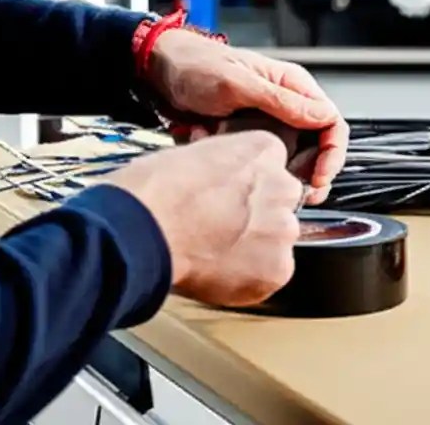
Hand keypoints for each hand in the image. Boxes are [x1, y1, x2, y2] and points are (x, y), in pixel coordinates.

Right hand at [108, 131, 302, 306]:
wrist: (147, 226)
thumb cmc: (157, 188)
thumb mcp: (194, 155)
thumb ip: (222, 169)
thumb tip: (218, 180)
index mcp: (263, 150)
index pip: (271, 167)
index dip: (246, 187)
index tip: (229, 199)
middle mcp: (282, 186)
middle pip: (280, 204)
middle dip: (257, 217)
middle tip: (221, 229)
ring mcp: (282, 229)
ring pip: (277, 241)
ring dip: (255, 249)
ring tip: (214, 253)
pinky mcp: (278, 268)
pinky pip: (270, 275)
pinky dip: (248, 279)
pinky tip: (218, 271)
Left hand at [146, 30, 347, 201]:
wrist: (160, 71)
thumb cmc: (196, 65)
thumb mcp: (237, 84)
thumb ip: (281, 101)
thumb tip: (323, 117)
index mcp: (292, 85)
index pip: (331, 123)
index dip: (331, 154)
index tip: (319, 177)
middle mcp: (286, 104)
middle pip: (317, 146)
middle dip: (311, 173)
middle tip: (301, 194)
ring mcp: (268, 121)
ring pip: (292, 157)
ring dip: (282, 173)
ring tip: (268, 182)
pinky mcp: (249, 135)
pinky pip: (264, 159)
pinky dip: (255, 168)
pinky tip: (237, 166)